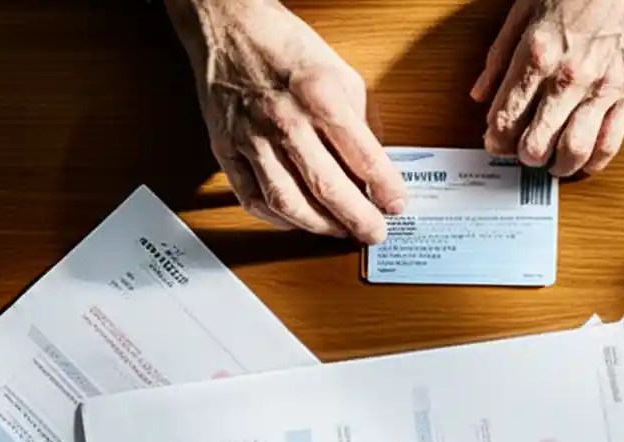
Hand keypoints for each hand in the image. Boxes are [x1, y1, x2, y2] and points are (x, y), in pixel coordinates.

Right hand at [166, 0, 406, 243]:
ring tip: (340, 230)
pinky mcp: (226, 149)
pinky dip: (277, 218)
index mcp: (319, 96)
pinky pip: (251, 198)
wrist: (228, 27)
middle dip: (357, 218)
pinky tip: (298, 220)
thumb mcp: (339, 73)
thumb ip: (357, 121)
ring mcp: (251, 138)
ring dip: (319, 226)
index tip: (397, 205)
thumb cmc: (286, 47)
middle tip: (374, 232)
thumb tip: (372, 165)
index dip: (384, 188)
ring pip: (287, 201)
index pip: (362, 155)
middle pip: (326, 186)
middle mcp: (284, 120)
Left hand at [472, 0, 623, 176]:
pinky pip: (610, 142)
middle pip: (536, 140)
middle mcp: (566, 76)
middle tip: (523, 155)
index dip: (497, 139)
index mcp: (536, 53)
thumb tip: (480, 93)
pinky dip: (595, 162)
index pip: (506, 115)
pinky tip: (585, 163)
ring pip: (573, 149)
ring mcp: (600, 88)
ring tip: (552, 165)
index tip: (495, 144)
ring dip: (558, 167)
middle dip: (524, 156)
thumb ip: (500, 54)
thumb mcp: (525, 7)